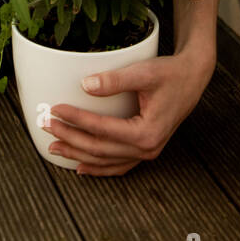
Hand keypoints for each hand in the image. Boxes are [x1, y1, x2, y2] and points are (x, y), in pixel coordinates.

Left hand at [42, 47, 215, 175]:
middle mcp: (147, 148)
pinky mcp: (146, 149)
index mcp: (147, 132)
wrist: (192, 77)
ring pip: (106, 161)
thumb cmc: (170, 73)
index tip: (56, 109)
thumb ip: (114, 80)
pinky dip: (98, 167)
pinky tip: (81, 166)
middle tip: (47, 125)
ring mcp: (147, 152)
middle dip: (70, 139)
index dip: (76, 119)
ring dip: (79, 155)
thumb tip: (85, 85)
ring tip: (54, 148)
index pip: (102, 129)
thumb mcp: (144, 72)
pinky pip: (118, 164)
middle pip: (100, 149)